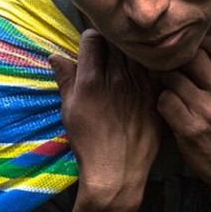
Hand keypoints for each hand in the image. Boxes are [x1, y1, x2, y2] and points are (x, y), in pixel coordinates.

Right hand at [49, 29, 160, 207]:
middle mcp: (116, 79)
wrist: (117, 172)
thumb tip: (55, 56)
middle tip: (109, 52)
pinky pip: (155, 70)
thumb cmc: (88, 143)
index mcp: (91, 81)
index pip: (92, 39)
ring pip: (137, 53)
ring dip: (131, 53)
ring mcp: (139, 87)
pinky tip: (145, 73)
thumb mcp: (69, 110)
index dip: (90, 39)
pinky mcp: (155, 97)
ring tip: (127, 61)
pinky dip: (149, 66)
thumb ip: (65, 80)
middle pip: (116, 42)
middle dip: (111, 43)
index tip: (91, 47)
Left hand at [157, 36, 210, 196]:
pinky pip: (164, 100)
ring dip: (167, 83)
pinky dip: (163, 102)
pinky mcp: (189, 129)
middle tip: (176, 72)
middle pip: (191, 57)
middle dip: (179, 62)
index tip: (194, 56)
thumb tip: (197, 43)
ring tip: (173, 91)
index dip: (200, 46)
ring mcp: (207, 112)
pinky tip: (171, 109)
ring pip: (172, 77)